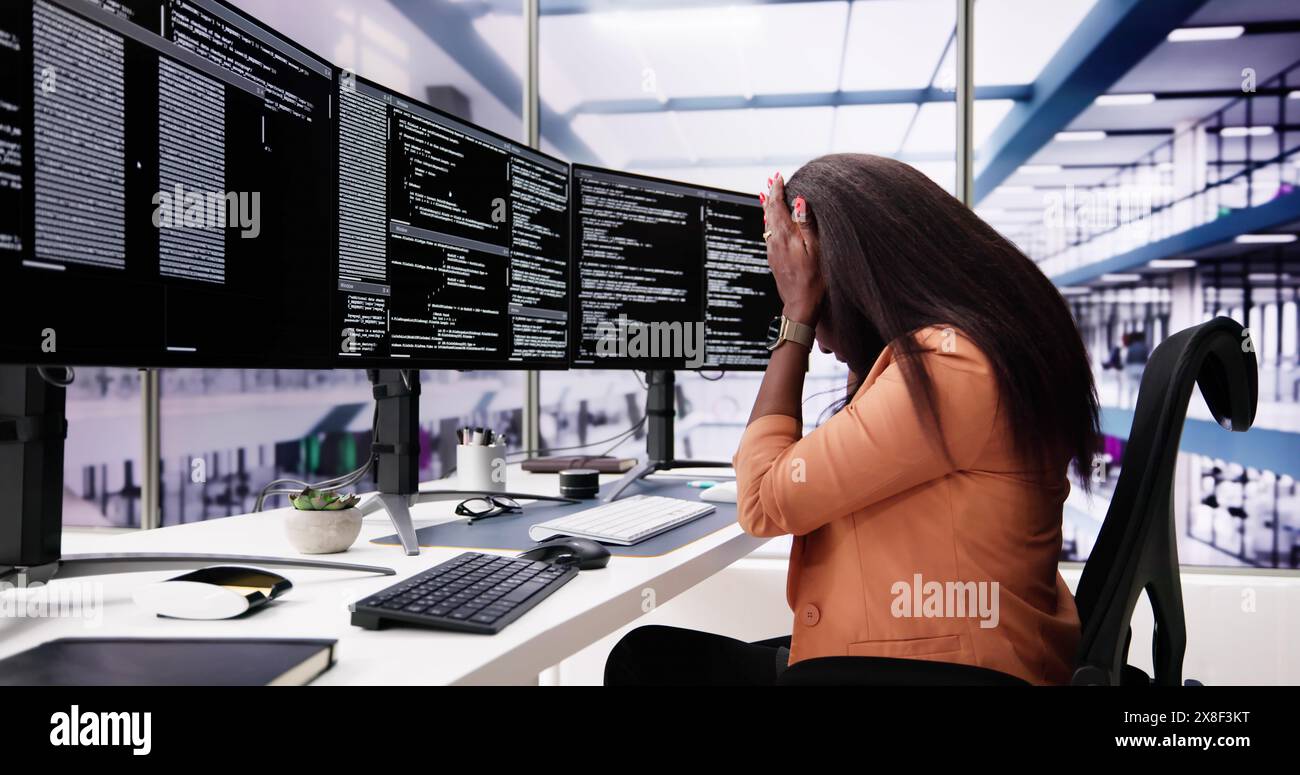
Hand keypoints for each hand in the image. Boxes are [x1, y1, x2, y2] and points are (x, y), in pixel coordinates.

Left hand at [762, 173, 823, 326]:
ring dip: (769, 208)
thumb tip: (799, 201)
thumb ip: (806, 224)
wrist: (801, 305)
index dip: (777, 190)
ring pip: (767, 224)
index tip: (778, 177)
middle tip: (772, 181)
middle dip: (771, 195)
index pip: (777, 206)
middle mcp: (775, 242)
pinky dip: (771, 222)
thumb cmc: (813, 280)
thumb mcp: (816, 248)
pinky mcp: (774, 260)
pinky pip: (769, 234)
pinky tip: (773, 223)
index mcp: (784, 236)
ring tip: (770, 196)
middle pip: (769, 212)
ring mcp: (773, 251)